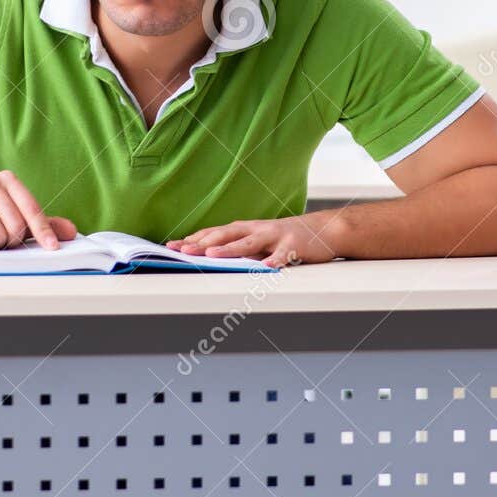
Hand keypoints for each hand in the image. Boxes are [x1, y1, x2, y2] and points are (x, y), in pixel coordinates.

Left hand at [165, 209, 346, 266]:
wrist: (323, 230)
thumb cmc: (286, 238)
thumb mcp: (259, 240)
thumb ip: (238, 247)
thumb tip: (208, 256)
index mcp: (246, 229)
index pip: (214, 233)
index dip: (193, 239)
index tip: (172, 246)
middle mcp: (257, 229)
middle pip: (226, 235)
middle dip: (203, 243)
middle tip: (182, 250)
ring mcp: (275, 237)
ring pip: (249, 243)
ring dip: (229, 249)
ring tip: (211, 255)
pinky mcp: (294, 246)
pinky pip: (283, 256)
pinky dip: (275, 260)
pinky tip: (266, 266)